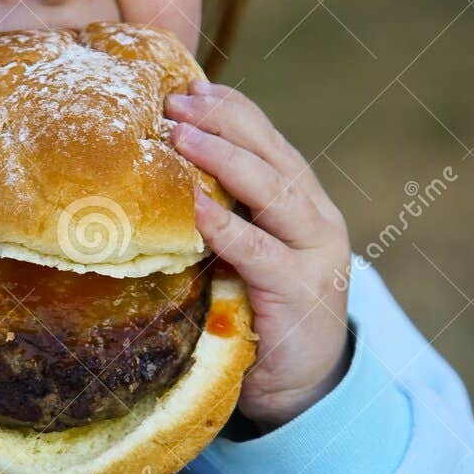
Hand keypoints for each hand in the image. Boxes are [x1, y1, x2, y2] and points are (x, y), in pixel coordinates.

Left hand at [164, 80, 350, 429]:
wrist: (299, 387)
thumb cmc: (259, 315)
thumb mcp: (243, 256)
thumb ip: (223, 218)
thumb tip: (158, 179)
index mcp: (302, 202)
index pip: (268, 141)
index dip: (230, 110)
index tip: (186, 86)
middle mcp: (316, 218)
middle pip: (272, 155)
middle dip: (223, 122)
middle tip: (175, 101)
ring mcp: (315, 252)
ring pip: (274, 191)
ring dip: (225, 159)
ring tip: (181, 135)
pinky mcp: (301, 290)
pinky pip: (260, 251)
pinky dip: (227, 227)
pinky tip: (196, 207)